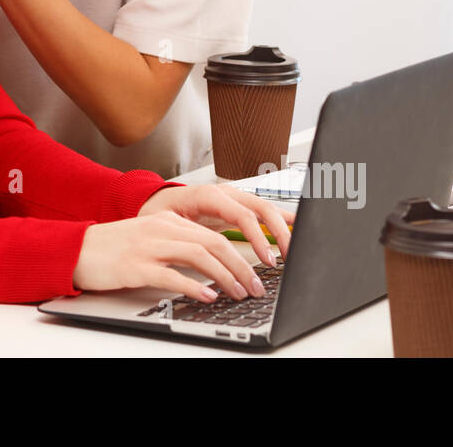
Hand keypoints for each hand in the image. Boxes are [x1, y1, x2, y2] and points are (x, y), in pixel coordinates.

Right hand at [72, 210, 272, 302]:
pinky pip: (172, 275)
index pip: (213, 233)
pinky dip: (195, 286)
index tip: (256, 272)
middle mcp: (161, 229)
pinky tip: (208, 297)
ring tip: (239, 293)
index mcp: (167, 220)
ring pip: (199, 255)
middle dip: (241, 266)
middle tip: (256, 287)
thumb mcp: (150, 238)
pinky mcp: (136, 266)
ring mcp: (148, 246)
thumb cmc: (114, 249)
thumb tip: (212, 264)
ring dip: (225, 276)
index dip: (240, 252)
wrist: (76, 250)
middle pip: (213, 242)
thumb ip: (178, 244)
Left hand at [137, 184, 294, 268]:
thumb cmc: (159, 213)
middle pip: (261, 208)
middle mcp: (225, 193)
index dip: (258, 238)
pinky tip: (297, 224)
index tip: (267, 259)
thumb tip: (200, 256)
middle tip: (287, 258)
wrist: (155, 202)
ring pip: (265, 208)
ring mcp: (233, 197)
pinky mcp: (238, 205)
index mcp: (209, 195)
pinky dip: (281, 217)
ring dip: (283, 228)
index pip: (243, 215)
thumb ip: (186, 236)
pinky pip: (263, 210)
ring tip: (294, 249)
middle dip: (278, 233)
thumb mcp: (167, 225)